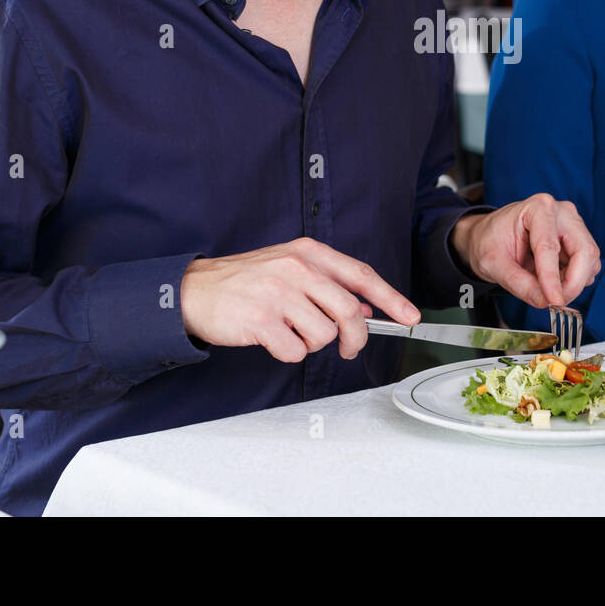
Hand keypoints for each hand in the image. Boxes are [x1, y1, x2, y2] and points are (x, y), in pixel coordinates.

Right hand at [179, 238, 419, 362]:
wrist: (195, 290)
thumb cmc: (246, 281)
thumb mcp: (289, 268)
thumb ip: (327, 284)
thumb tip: (366, 310)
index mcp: (308, 252)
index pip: (361, 275)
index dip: (390, 298)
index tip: (410, 316)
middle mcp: (297, 268)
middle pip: (350, 312)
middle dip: (356, 338)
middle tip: (349, 349)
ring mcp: (279, 293)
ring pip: (324, 335)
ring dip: (313, 344)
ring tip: (291, 332)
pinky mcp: (261, 320)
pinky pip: (296, 351)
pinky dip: (289, 352)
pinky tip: (272, 339)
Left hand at [451, 194, 599, 308]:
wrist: (490, 236)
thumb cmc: (490, 240)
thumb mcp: (493, 264)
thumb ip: (518, 283)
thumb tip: (544, 301)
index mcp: (538, 208)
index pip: (549, 247)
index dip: (552, 278)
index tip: (553, 301)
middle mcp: (562, 213)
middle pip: (584, 251)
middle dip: (573, 283)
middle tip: (555, 302)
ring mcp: (573, 226)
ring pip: (590, 261)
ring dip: (573, 283)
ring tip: (546, 288)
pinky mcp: (578, 241)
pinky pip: (588, 266)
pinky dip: (574, 280)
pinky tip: (554, 281)